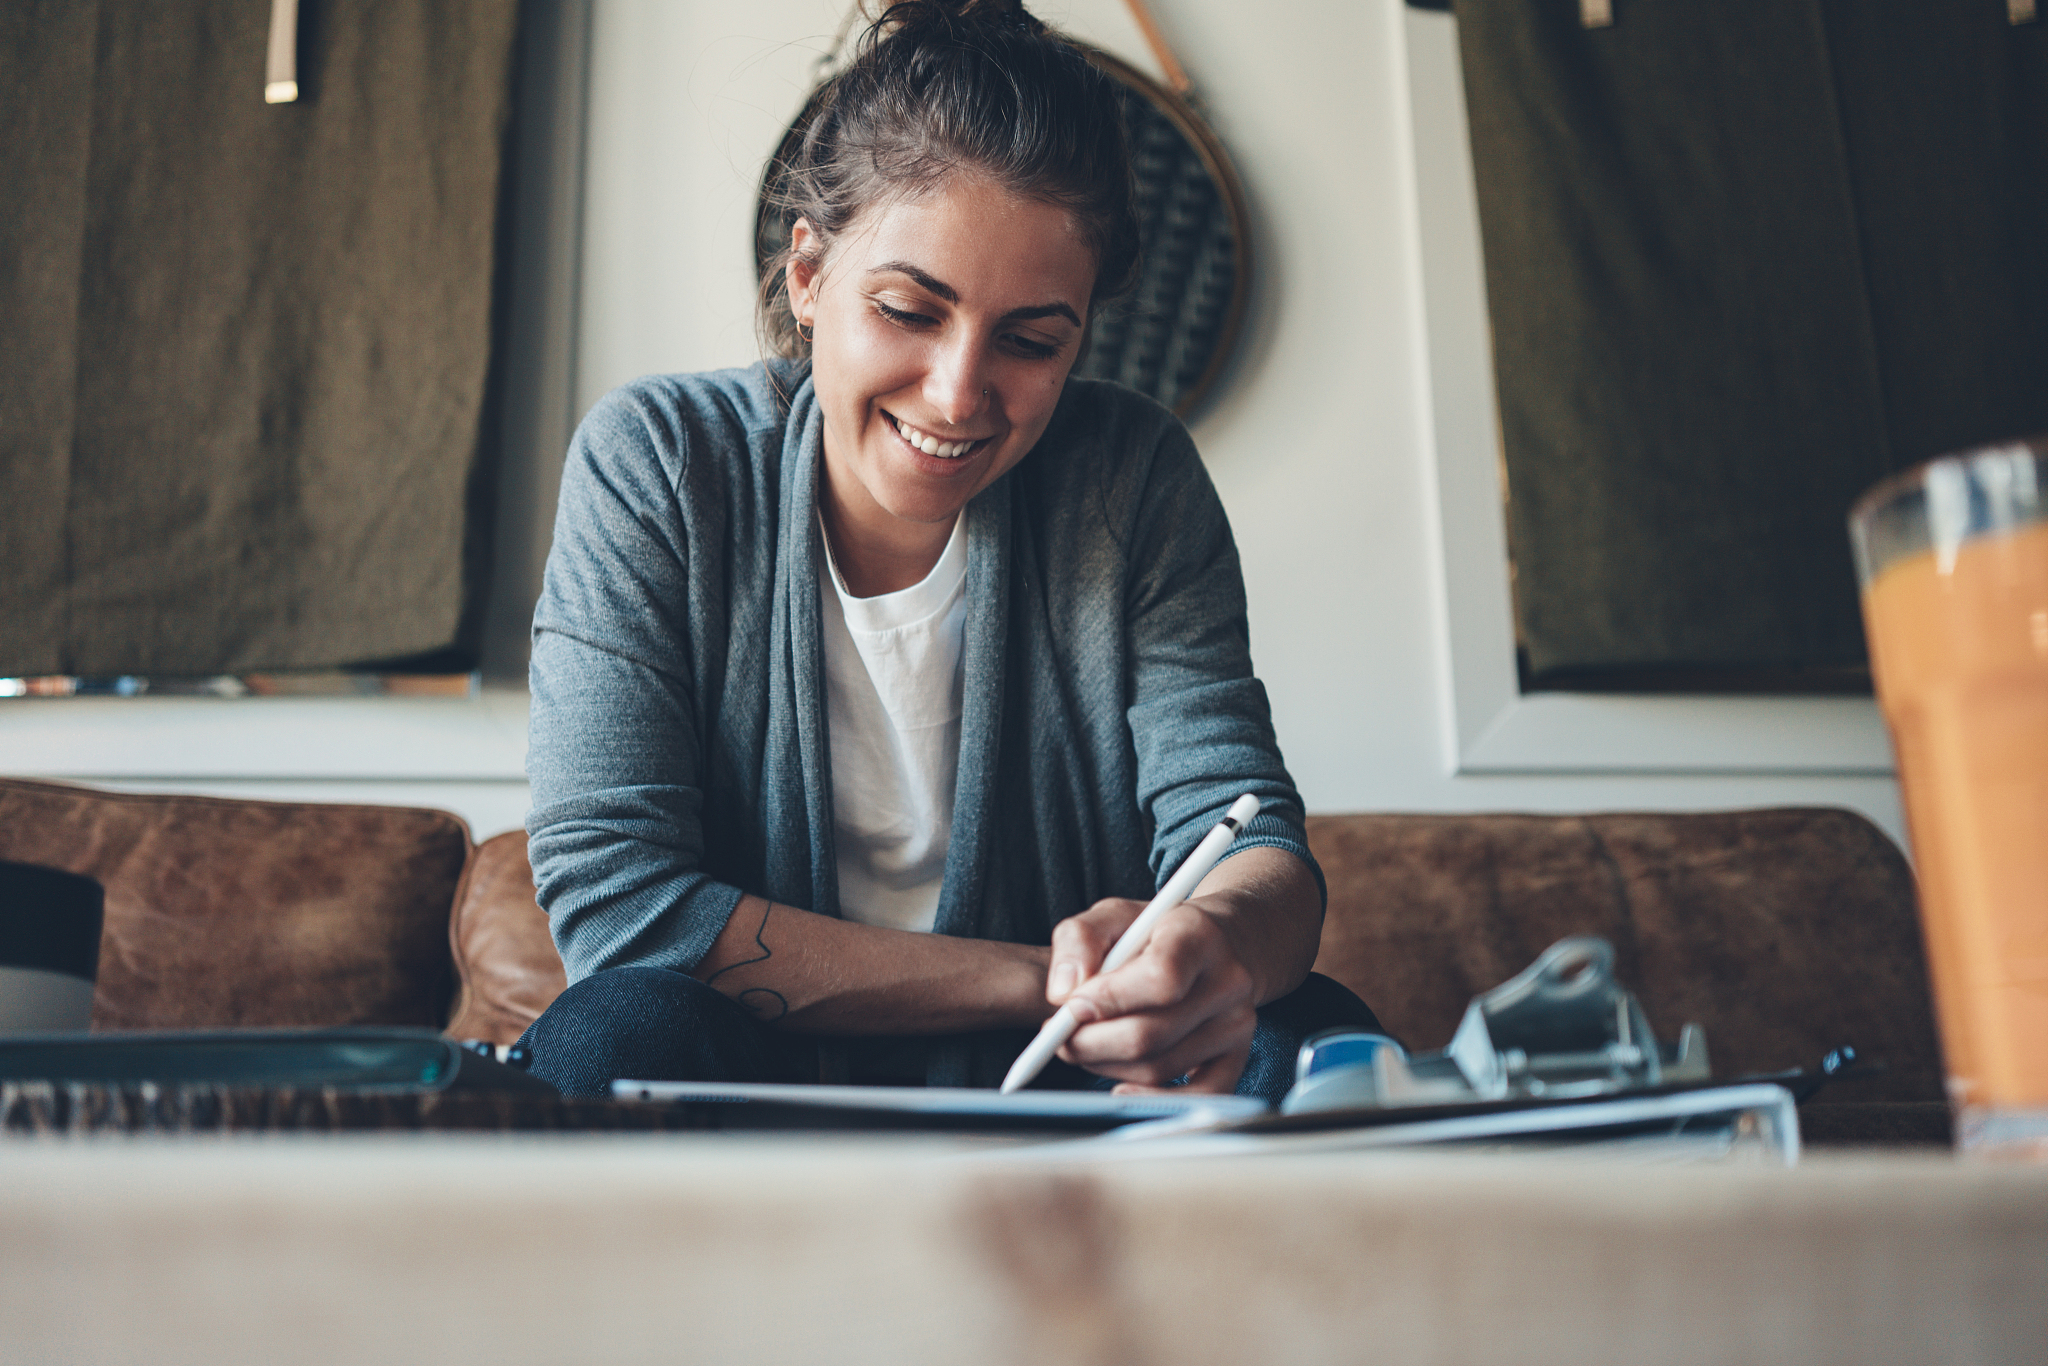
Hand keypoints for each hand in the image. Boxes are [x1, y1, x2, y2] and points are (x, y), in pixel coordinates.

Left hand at [1045, 894, 1259, 1093]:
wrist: (1221, 942)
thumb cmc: (1158, 931)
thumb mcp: (1114, 915)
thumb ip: (1080, 939)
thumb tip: (1062, 994)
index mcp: (1198, 935)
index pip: (1160, 978)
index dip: (1108, 999)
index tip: (1072, 1005)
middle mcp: (1227, 980)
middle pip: (1150, 1034)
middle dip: (1090, 1043)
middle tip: (1061, 1036)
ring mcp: (1237, 1022)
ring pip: (1158, 1067)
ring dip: (1106, 1065)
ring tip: (1086, 1045)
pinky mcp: (1238, 1054)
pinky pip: (1197, 1095)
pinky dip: (1152, 1099)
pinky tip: (1122, 1086)